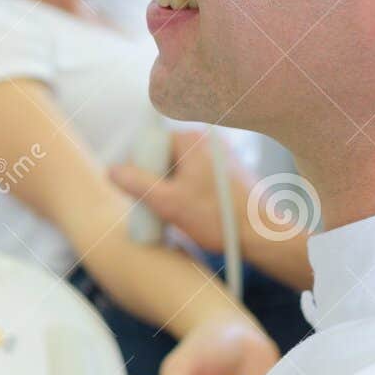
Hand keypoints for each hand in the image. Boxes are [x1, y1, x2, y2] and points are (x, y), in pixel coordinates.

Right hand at [109, 130, 251, 254]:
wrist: (263, 235)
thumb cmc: (220, 219)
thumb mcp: (168, 203)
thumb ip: (135, 183)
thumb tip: (112, 170)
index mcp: (192, 139)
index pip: (149, 146)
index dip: (142, 172)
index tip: (149, 195)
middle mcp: (207, 141)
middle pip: (163, 158)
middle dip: (157, 183)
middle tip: (163, 209)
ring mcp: (219, 155)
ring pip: (178, 170)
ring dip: (171, 191)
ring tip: (180, 214)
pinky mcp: (227, 171)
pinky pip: (194, 177)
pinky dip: (187, 193)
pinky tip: (193, 214)